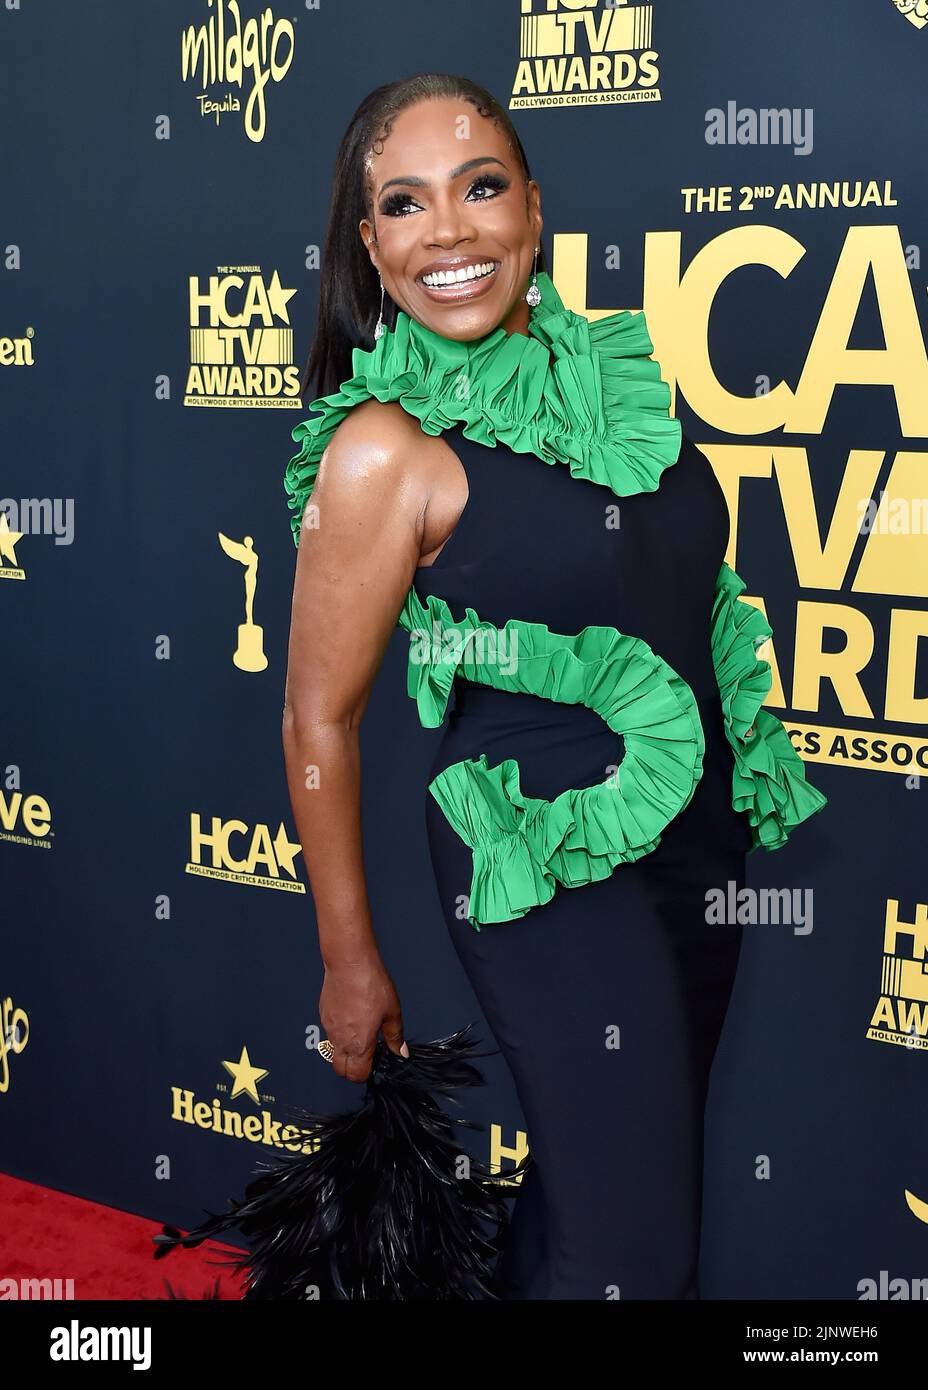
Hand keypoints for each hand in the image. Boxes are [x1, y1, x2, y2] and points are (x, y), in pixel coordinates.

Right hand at [319, 954, 407, 1083]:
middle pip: (340, 1069)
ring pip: (333, 1051)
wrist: (349, 963)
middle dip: (352, 1068)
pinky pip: (330, 1033)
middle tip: (366, 1055)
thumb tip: (400, 1051)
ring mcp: (329, 1028)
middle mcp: (340, 1040)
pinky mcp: (323, 1015)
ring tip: (360, 1032)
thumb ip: (395, 1036)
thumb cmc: (370, 984)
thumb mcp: (392, 1012)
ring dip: (345, 1050)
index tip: (375, 1062)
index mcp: (359, 1044)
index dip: (366, 1073)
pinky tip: (351, 1017)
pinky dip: (339, 1033)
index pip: (357, 1074)